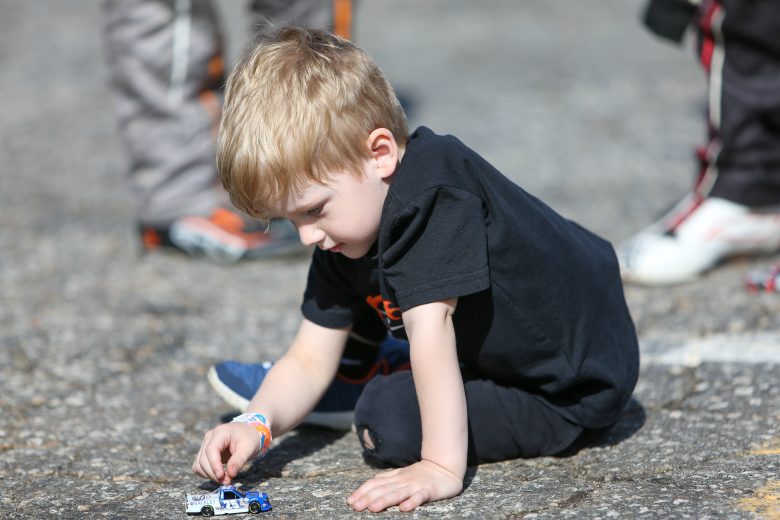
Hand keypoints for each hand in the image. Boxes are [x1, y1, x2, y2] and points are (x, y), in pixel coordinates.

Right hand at [192, 423, 259, 484]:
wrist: (248, 434)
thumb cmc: (249, 438)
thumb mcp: (249, 448)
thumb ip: (239, 460)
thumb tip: (230, 474)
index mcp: (220, 432)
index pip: (211, 449)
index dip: (214, 465)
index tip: (221, 476)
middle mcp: (209, 438)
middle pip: (203, 459)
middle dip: (213, 473)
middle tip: (227, 481)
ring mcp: (205, 445)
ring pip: (199, 464)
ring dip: (209, 475)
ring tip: (225, 479)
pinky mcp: (205, 453)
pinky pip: (200, 466)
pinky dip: (207, 474)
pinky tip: (219, 475)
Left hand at [347, 460, 463, 512]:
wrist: (445, 468)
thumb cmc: (421, 474)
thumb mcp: (401, 474)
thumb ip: (387, 479)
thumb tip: (369, 483)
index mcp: (395, 477)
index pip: (375, 483)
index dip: (362, 491)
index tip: (350, 501)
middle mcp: (402, 481)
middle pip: (382, 489)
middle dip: (367, 498)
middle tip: (355, 507)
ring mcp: (415, 485)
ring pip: (397, 493)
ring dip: (384, 501)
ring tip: (372, 508)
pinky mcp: (428, 491)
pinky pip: (419, 497)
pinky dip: (412, 502)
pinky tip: (404, 509)